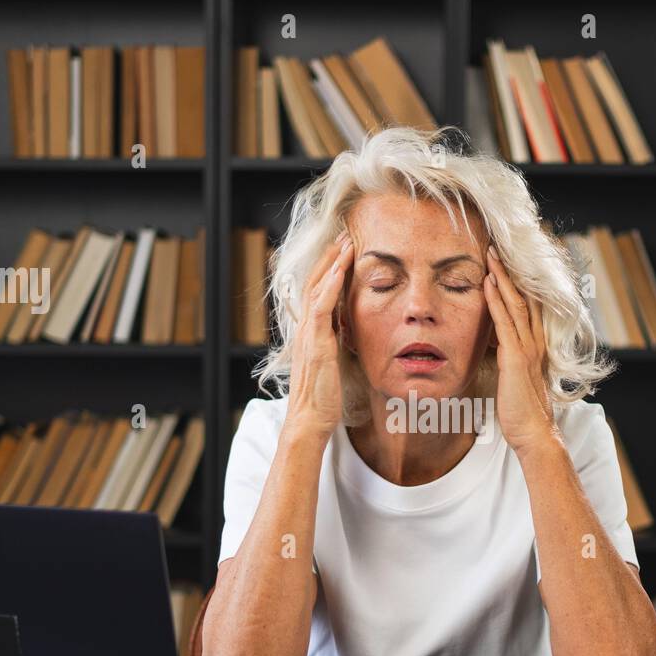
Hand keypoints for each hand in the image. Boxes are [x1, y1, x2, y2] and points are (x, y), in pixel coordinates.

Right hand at [285, 230, 354, 442]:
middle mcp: (306, 329)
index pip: (318, 293)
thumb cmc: (324, 398)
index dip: (330, 270)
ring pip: (317, 288)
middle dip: (330, 258)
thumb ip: (338, 344)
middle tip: (345, 235)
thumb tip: (349, 332)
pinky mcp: (316, 342)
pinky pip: (321, 306)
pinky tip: (341, 269)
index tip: (345, 251)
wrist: (309, 420)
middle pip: (315, 282)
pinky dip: (330, 285)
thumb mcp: (334, 364)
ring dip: (332, 263)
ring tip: (345, 242)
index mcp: (312, 333)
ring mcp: (309, 334)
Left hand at [484, 245, 558, 455]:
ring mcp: (527, 348)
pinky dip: (495, 299)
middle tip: (497, 248)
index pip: (528, 307)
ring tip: (491, 255)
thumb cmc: (522, 412)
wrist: (535, 434)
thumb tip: (497, 350)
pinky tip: (487, 282)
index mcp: (534, 346)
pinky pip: (505, 321)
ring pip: (516, 303)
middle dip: (510, 272)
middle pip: (524, 298)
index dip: (517, 284)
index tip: (505, 264)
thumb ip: (509, 360)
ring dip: (502, 277)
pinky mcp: (517, 357)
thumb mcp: (515, 380)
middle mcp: (535, 342)